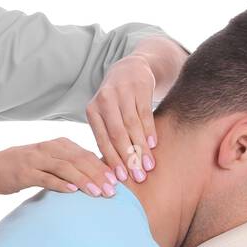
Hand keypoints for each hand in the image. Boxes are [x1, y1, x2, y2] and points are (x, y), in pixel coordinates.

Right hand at [0, 137, 118, 197]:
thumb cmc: (26, 167)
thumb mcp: (50, 161)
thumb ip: (71, 165)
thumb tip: (98, 175)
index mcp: (59, 144)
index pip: (86, 154)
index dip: (103, 166)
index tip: (119, 180)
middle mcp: (49, 148)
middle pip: (79, 160)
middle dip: (98, 174)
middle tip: (113, 189)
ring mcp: (36, 159)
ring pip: (65, 168)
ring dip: (84, 180)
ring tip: (98, 192)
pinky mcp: (25, 172)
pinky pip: (45, 177)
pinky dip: (60, 184)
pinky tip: (73, 191)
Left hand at [86, 57, 157, 182]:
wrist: (130, 68)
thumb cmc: (117, 101)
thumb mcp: (106, 115)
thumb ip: (107, 136)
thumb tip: (111, 171)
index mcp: (92, 110)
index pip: (102, 140)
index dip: (112, 160)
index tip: (121, 178)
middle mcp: (105, 100)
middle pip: (117, 134)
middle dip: (128, 158)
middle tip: (138, 176)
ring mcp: (122, 92)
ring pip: (132, 125)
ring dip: (141, 148)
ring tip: (149, 165)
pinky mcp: (139, 87)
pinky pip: (145, 113)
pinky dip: (149, 130)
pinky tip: (154, 145)